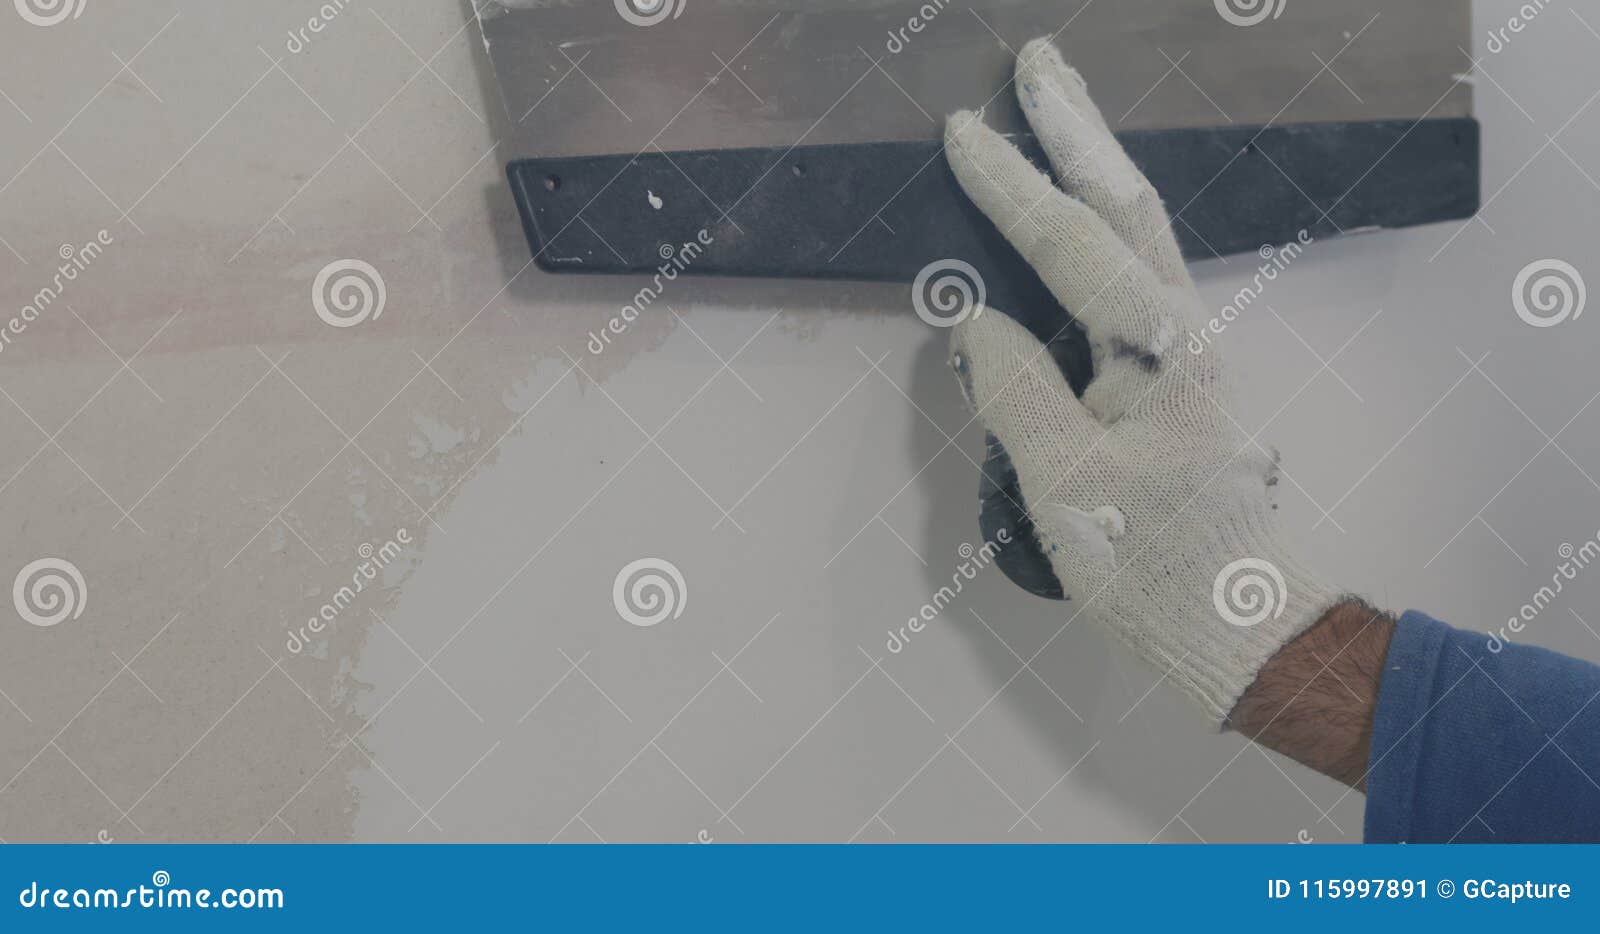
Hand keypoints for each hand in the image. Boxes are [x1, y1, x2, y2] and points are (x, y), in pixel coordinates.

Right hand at [946, 38, 1341, 723]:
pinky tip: (1092, 223)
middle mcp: (1185, 333)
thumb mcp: (1066, 484)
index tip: (964, 128)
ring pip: (1142, 234)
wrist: (1245, 627)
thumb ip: (1017, 390)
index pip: (1070, 244)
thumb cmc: (1157, 565)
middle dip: (1078, 131)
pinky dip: (1108, 227)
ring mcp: (1188, 355)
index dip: (1012, 186)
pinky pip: (1139, 278)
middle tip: (1040, 61)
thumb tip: (978, 321)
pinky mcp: (1181, 385)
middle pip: (1127, 205)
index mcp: (1158, 349)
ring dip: (1099, 165)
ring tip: (1062, 114)